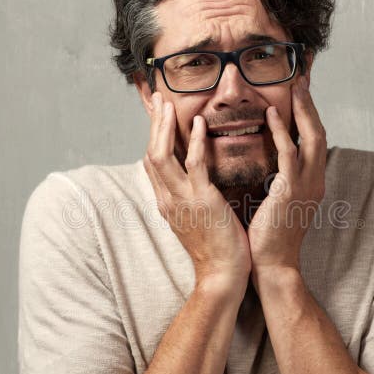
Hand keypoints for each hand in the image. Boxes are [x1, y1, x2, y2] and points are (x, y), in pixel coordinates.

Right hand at [143, 93, 251, 289]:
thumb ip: (189, 196)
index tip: (155, 113)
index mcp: (166, 202)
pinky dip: (194, 142)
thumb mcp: (195, 218)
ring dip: (163, 127)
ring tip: (168, 104)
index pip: (152, 162)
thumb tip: (192, 177)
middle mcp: (167, 198)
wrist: (223, 274)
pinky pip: (194, 165)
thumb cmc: (215, 248)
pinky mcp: (202, 201)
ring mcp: (181, 200)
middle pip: (150, 153)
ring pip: (161, 156)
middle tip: (157, 98)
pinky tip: (199, 124)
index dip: (152, 135)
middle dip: (152, 124)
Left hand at [248, 77, 326, 278]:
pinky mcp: (291, 192)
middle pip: (319, 132)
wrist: (271, 266)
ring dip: (303, 109)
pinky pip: (290, 155)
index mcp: (311, 182)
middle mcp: (315, 180)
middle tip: (302, 78)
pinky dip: (283, 132)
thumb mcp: (276, 201)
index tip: (300, 93)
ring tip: (294, 85)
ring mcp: (306, 186)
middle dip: (311, 104)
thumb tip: (263, 159)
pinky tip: (273, 113)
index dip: (309, 115)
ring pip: (312, 138)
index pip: (313, 140)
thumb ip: (275, 178)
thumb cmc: (268, 237)